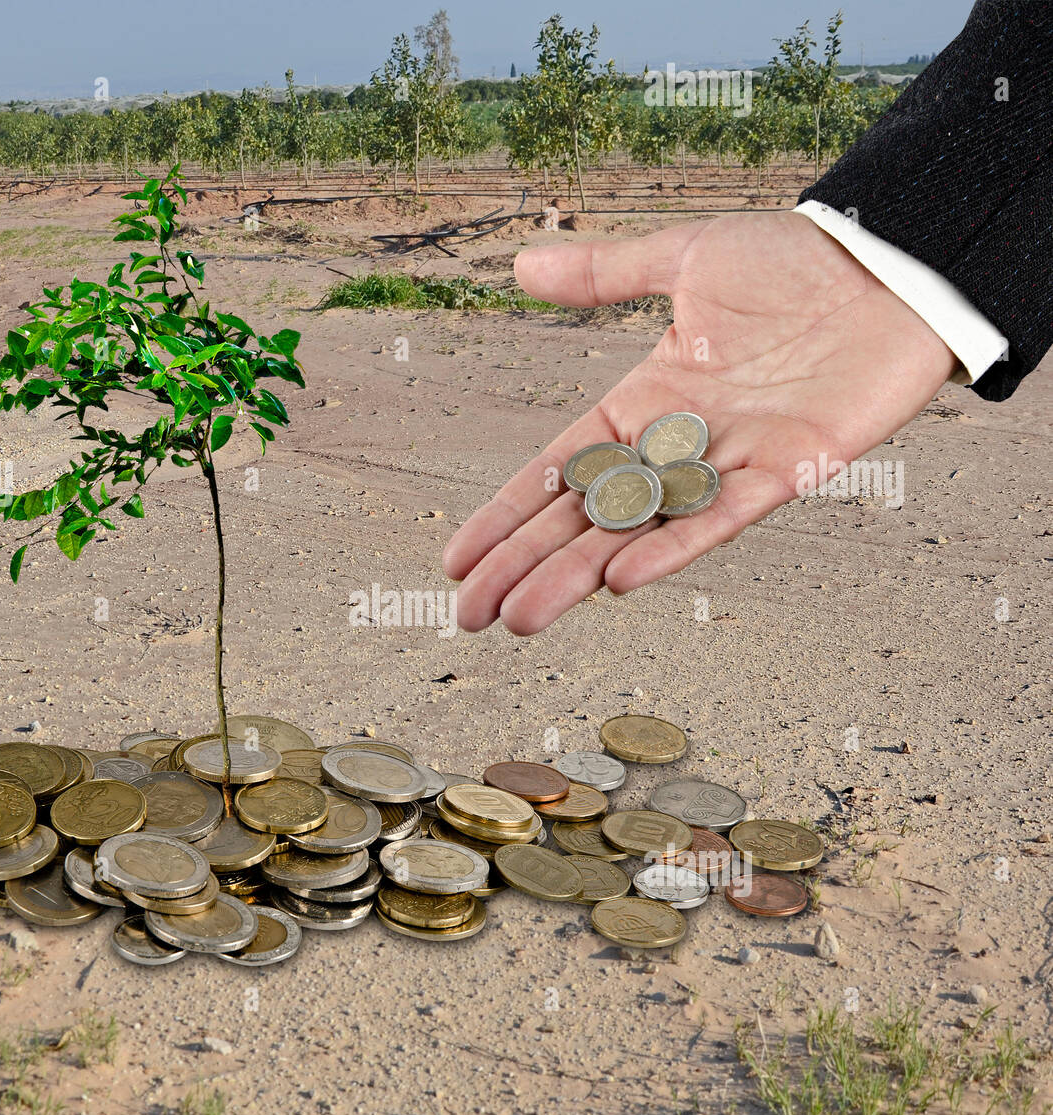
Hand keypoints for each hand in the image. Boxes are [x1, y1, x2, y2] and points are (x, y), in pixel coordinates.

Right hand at [442, 213, 956, 634]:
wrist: (893, 265)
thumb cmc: (795, 260)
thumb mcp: (684, 259)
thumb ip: (604, 275)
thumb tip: (520, 266)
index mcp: (642, 402)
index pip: (556, 470)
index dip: (505, 513)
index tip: (458, 557)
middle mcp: (675, 445)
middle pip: (583, 518)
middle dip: (524, 567)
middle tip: (473, 617)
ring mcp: (726, 465)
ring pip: (638, 533)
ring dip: (578, 578)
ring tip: (525, 618)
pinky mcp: (787, 471)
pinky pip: (720, 519)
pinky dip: (673, 550)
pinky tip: (620, 582)